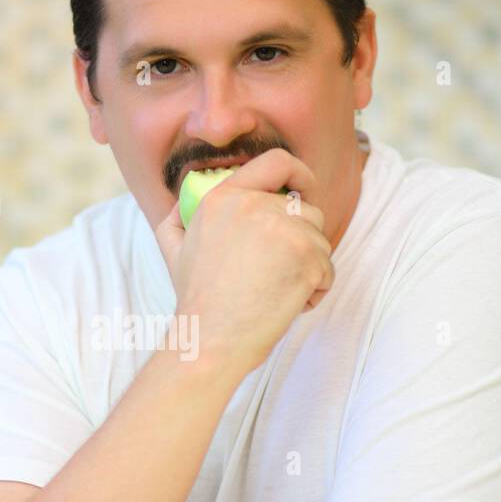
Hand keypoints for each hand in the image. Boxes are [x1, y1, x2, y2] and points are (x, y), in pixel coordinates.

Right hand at [153, 147, 334, 375]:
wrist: (212, 340)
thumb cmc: (196, 300)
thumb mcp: (173, 247)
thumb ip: (179, 217)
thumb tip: (184, 202)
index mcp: (225, 197)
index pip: (277, 161)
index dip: (300, 173)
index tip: (304, 190)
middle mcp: (256, 206)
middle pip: (306, 209)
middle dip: (302, 239)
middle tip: (281, 269)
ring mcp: (286, 231)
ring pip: (320, 240)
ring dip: (308, 267)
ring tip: (277, 291)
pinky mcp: (308, 259)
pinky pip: (328, 270)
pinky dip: (315, 291)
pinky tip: (287, 304)